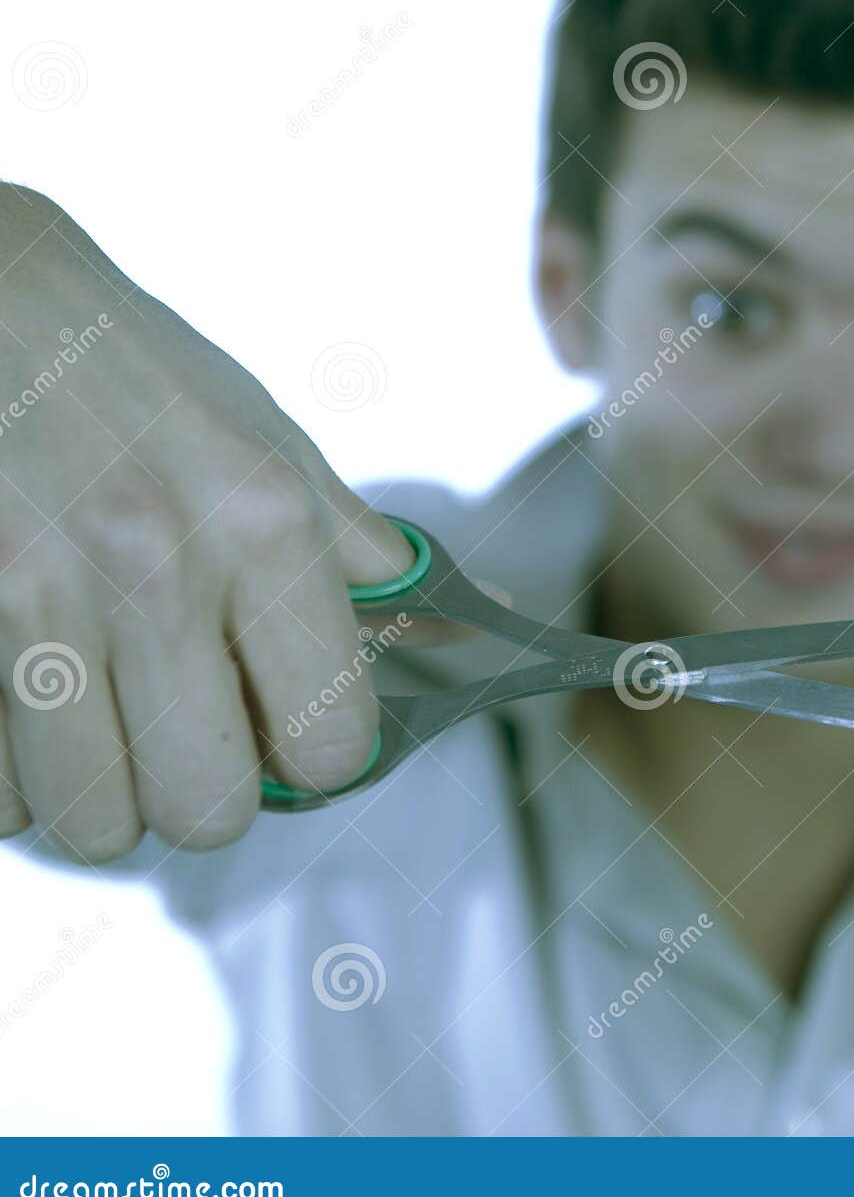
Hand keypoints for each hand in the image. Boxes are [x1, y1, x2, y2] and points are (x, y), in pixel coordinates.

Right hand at [0, 184, 415, 860]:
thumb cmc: (134, 374)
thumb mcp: (269, 444)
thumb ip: (361, 557)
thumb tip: (465, 631)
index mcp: (264, 523)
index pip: (331, 745)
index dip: (316, 754)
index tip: (292, 726)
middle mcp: (154, 567)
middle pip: (207, 813)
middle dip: (204, 793)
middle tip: (187, 731)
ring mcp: (27, 597)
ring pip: (86, 821)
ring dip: (100, 788)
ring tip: (99, 711)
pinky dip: (9, 768)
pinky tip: (24, 693)